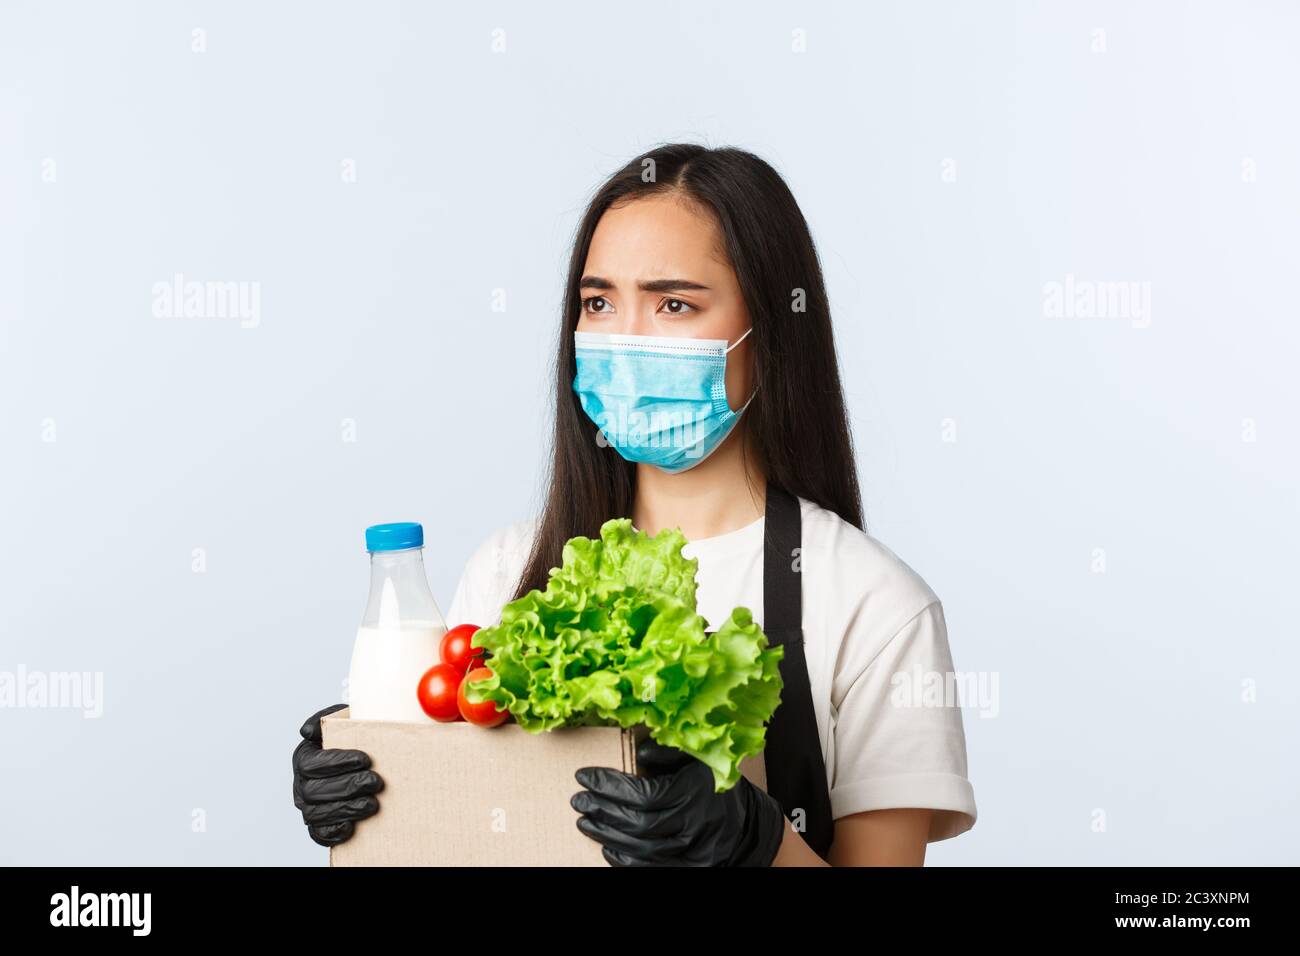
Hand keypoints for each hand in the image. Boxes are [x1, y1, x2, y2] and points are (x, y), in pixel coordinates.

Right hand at [292, 704, 383, 846]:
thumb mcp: (340, 721)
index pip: (313, 764)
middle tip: (375, 781)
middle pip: (315, 791)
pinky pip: (320, 834)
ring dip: (347, 809)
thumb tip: (307, 730)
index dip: (338, 762)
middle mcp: (301, 785)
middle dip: (348, 786)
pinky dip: (334, 831)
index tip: (365, 759)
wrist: (363, 758)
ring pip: (318, 814)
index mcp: (304, 758)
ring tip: (373, 803)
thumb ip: (325, 719)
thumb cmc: (351, 738)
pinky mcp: (319, 826)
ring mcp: (309, 807)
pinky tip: (353, 825)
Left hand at [571, 737, 784, 866]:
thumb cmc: (716, 785)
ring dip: (607, 834)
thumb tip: (637, 750)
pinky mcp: (692, 868)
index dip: (609, 785)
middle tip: (579, 799)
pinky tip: (607, 847)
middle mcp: (695, 824)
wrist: (747, 824)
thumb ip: (670, 750)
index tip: (584, 775)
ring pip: (642, 848)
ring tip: (585, 820)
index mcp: (695, 791)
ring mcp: (694, 851)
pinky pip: (653, 868)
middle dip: (603, 809)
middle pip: (638, 822)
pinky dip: (626, 860)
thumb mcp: (698, 757)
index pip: (643, 793)